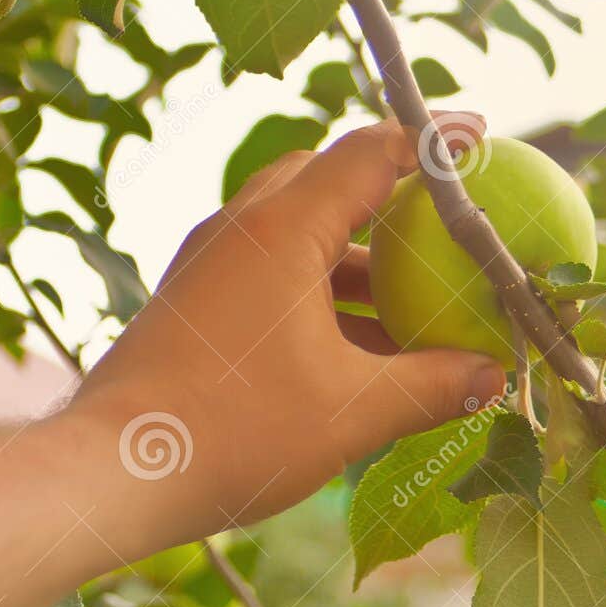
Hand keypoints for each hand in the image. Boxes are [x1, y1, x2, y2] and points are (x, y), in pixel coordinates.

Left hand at [66, 116, 506, 554]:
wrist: (113, 471)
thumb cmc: (231, 433)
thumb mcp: (351, 413)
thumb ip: (431, 386)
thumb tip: (492, 376)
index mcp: (281, 228)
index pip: (370, 153)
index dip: (430, 142)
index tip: (479, 135)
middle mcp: (239, 228)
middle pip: (326, 178)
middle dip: (389, 189)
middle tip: (444, 215)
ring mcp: (209, 263)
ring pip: (296, 231)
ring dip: (355, 254)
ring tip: (415, 298)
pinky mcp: (194, 301)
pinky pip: (269, 271)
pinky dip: (318, 289)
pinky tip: (357, 347)